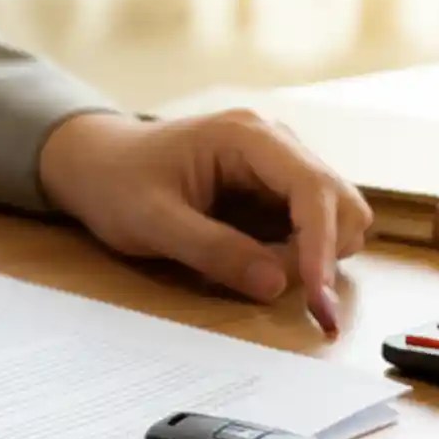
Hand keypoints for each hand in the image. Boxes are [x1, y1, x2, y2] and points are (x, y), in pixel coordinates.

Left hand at [38, 110, 373, 335]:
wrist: (96, 163)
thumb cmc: (116, 183)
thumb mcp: (153, 222)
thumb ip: (213, 251)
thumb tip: (276, 285)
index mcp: (248, 137)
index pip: (313, 189)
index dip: (322, 247)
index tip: (317, 300)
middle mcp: (276, 144)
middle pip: (342, 203)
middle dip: (323, 254)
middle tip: (273, 288)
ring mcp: (279, 167)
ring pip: (335, 218)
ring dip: (311, 257)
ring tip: (250, 270)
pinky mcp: (274, 191)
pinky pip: (309, 229)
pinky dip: (297, 256)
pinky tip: (254, 263)